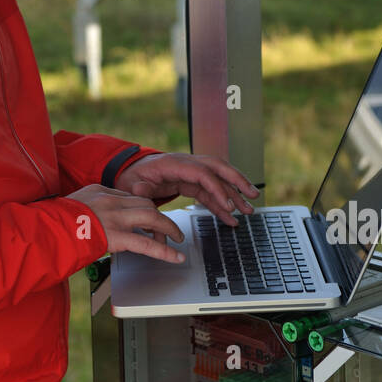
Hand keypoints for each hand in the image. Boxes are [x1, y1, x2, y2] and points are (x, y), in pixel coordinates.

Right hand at [65, 183, 186, 263]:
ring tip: (178, 238)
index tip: (150, 217)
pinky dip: (164, 251)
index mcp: (100, 191)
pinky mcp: (115, 236)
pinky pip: (146, 243)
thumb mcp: (73, 206)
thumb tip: (100, 220)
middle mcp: (110, 200)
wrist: (44, 230)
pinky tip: (175, 257)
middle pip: (146, 203)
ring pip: (152, 217)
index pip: (131, 197)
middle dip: (161, 217)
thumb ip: (91, 209)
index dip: (143, 208)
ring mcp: (114, 217)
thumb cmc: (54, 223)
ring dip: (168, 228)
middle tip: (170, 228)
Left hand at [114, 152, 258, 227]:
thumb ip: (140, 193)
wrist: (129, 170)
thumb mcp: (132, 184)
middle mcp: (187, 164)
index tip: (228, 205)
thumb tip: (143, 202)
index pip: (203, 174)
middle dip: (237, 181)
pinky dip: (221, 204)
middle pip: (218, 168)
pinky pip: (210, 192)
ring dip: (235, 193)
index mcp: (174, 163)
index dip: (217, 189)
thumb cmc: (132, 176)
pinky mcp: (191, 182)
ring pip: (218, 180)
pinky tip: (231, 217)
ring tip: (249, 208)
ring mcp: (190, 172)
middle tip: (252, 195)